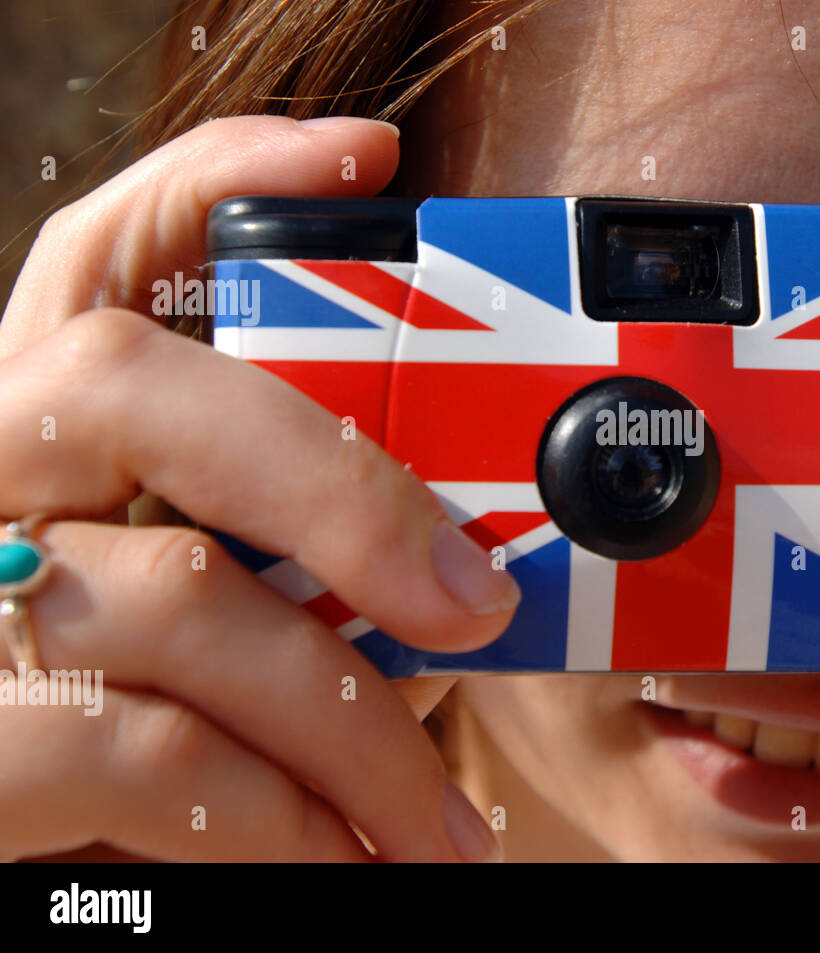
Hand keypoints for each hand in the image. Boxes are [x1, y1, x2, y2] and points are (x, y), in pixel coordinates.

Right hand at [0, 117, 518, 860]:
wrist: (29, 847)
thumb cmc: (143, 725)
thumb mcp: (218, 619)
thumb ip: (299, 570)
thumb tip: (472, 585)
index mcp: (42, 431)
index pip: (101, 249)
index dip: (219, 173)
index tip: (367, 161)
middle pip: (131, 381)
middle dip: (344, 490)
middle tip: (481, 605)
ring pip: (178, 599)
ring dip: (355, 728)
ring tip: (438, 818)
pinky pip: (146, 752)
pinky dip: (283, 818)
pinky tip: (347, 855)